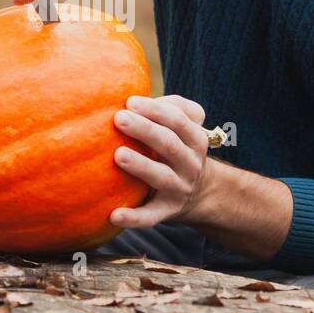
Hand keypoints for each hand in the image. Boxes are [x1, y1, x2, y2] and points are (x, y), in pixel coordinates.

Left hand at [110, 94, 212, 228]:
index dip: (155, 110)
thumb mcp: (184, 127)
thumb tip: (135, 94)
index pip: (178, 120)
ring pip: (162, 177)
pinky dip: (133, 218)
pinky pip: (150, 216)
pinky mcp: (167, 211)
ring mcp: (180, 188)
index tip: (129, 101)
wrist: (200, 192)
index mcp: (195, 139)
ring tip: (118, 155)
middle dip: (145, 130)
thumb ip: (170, 107)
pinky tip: (113, 215)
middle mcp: (191, 163)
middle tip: (119, 118)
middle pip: (170, 144)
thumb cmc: (178, 147)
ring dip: (141, 166)